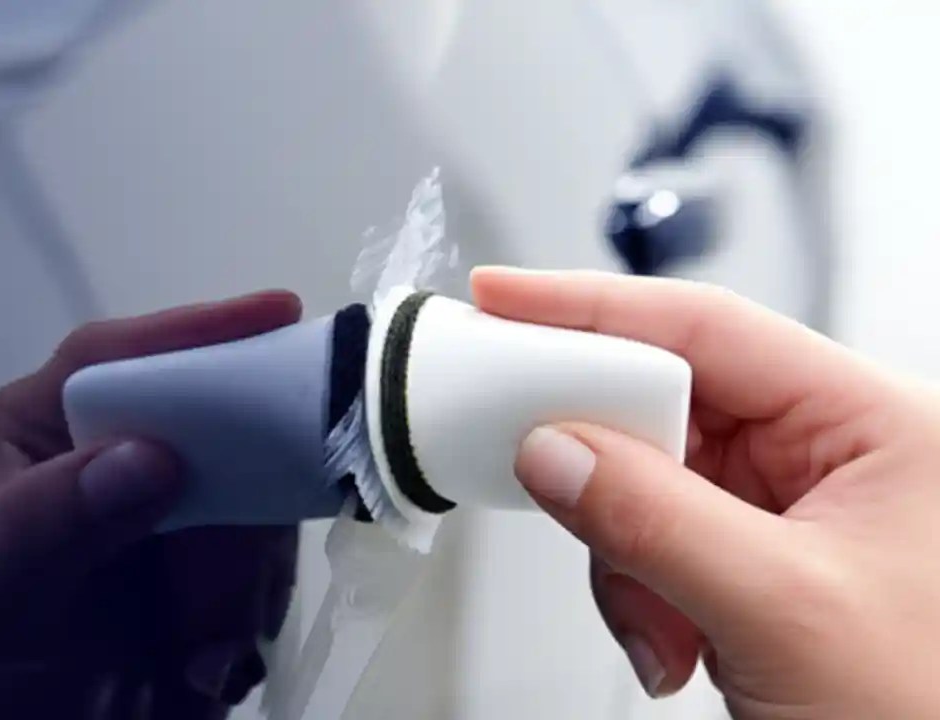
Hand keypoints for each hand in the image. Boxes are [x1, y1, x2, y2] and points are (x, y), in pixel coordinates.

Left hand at [0, 291, 302, 717]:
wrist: (32, 719)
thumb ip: (51, 519)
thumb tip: (153, 455)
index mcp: (51, 419)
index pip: (115, 354)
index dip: (196, 330)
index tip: (276, 316)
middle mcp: (127, 438)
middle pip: (218, 427)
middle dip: (229, 527)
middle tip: (208, 622)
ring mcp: (190, 492)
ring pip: (261, 502)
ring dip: (238, 590)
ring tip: (192, 662)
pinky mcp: (234, 544)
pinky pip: (276, 559)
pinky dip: (252, 616)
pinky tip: (207, 663)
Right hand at [472, 267, 939, 718]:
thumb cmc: (929, 711)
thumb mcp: (783, 608)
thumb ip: (654, 518)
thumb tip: (553, 449)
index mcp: (873, 423)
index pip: (709, 328)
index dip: (595, 307)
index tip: (505, 298)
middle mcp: (830, 452)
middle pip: (666, 401)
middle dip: (607, 467)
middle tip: (544, 475)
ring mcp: (788, 507)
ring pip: (647, 479)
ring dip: (624, 554)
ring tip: (659, 626)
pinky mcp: (751, 557)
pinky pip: (654, 537)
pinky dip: (636, 587)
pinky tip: (671, 640)